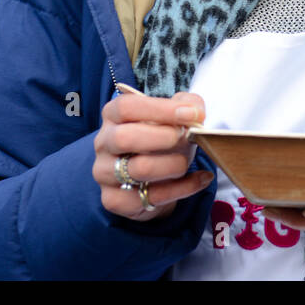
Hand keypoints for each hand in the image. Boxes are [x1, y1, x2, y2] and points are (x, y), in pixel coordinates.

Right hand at [92, 90, 214, 221]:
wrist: (153, 178)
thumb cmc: (162, 140)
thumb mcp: (174, 116)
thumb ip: (187, 105)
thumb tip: (196, 111)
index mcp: (113, 116)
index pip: (126, 107)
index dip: (160, 109)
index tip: (191, 114)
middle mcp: (104, 143)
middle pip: (124, 138)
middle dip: (163, 137)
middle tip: (187, 137)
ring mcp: (105, 173)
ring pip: (140, 169)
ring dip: (174, 164)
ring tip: (188, 161)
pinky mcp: (114, 200)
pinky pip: (151, 197)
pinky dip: (183, 188)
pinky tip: (199, 179)